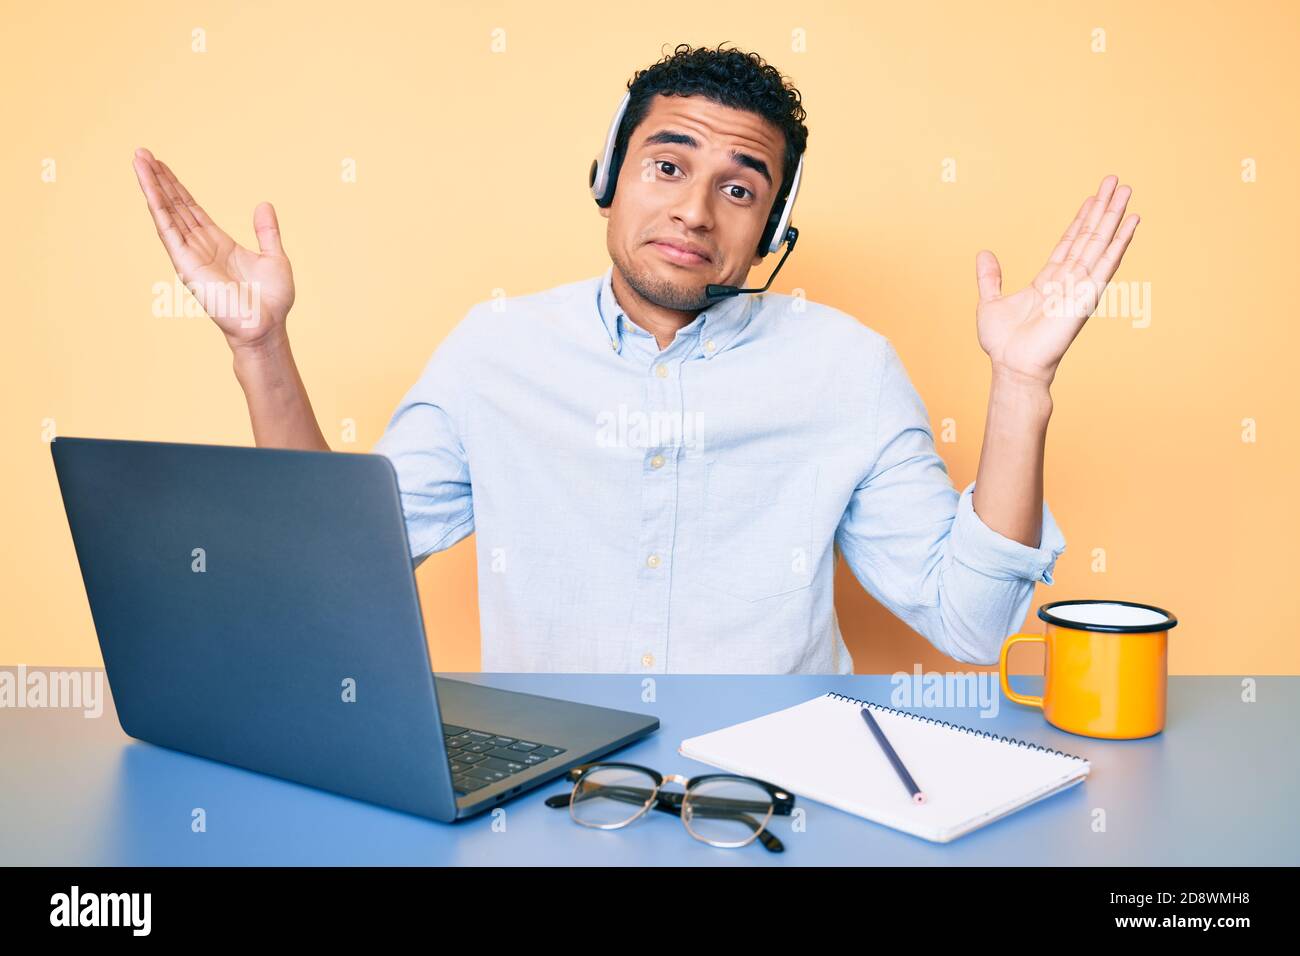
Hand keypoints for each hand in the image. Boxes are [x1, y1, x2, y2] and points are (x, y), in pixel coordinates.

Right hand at [131, 147, 294, 351]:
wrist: (267, 326)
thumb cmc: (272, 300)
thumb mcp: (274, 257)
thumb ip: (266, 231)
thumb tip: (264, 204)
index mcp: (218, 242)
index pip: (191, 208)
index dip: (177, 187)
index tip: (162, 165)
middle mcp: (200, 247)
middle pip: (175, 206)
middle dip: (159, 180)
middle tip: (142, 153)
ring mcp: (191, 255)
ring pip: (167, 214)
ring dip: (152, 188)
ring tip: (138, 161)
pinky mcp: (187, 266)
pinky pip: (169, 232)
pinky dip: (158, 210)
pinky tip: (148, 191)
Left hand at [974, 175, 1138, 387]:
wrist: (1012, 366)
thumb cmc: (1003, 343)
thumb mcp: (990, 302)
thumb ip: (990, 277)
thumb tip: (984, 254)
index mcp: (1048, 280)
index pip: (1070, 242)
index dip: (1081, 219)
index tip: (1092, 197)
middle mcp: (1068, 280)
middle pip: (1089, 236)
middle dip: (1102, 209)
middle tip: (1115, 181)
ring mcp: (1079, 287)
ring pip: (1100, 243)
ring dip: (1114, 217)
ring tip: (1126, 191)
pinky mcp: (1086, 296)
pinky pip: (1106, 265)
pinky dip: (1119, 243)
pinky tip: (1131, 224)